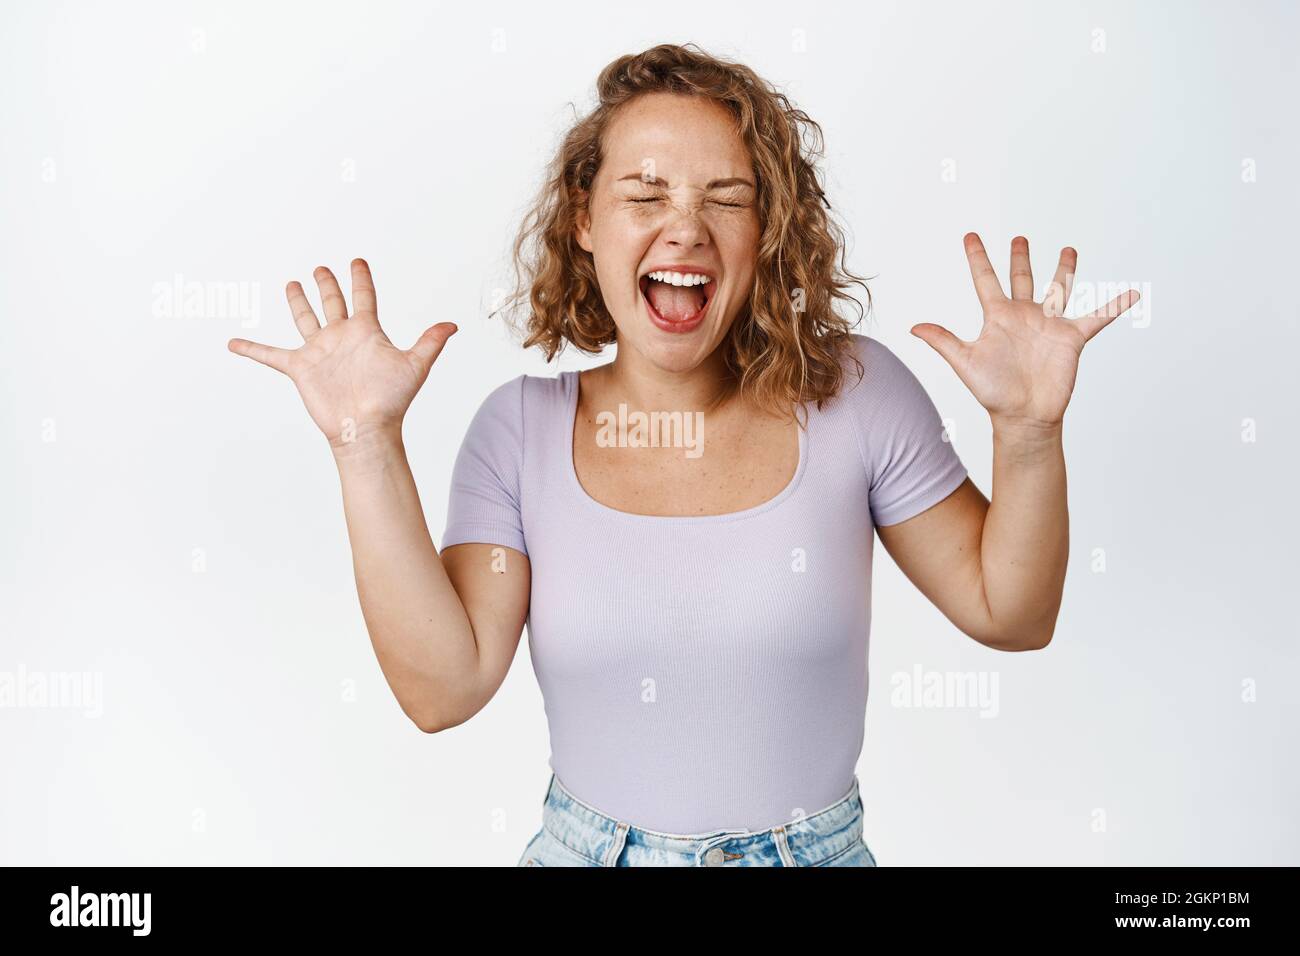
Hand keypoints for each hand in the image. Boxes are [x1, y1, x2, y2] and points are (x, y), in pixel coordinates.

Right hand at [228, 259, 456, 448]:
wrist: (367, 428)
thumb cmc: (391, 401)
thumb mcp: (414, 366)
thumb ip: (430, 342)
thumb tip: (453, 324)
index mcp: (366, 332)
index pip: (363, 297)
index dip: (361, 278)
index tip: (358, 260)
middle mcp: (341, 338)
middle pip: (332, 302)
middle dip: (328, 284)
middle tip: (321, 269)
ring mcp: (320, 351)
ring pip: (306, 319)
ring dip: (298, 302)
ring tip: (292, 284)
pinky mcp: (301, 368)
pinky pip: (270, 355)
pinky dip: (252, 349)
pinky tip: (233, 342)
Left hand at [911, 233, 1139, 430]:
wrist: (1023, 416)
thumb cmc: (993, 392)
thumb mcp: (965, 362)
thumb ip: (943, 341)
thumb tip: (913, 328)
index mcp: (998, 317)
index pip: (986, 279)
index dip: (978, 257)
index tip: (970, 235)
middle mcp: (1024, 316)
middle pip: (1022, 278)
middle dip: (1020, 258)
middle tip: (1019, 238)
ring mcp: (1049, 325)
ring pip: (1058, 289)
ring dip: (1063, 270)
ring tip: (1068, 249)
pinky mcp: (1072, 338)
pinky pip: (1097, 318)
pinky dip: (1114, 306)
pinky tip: (1131, 293)